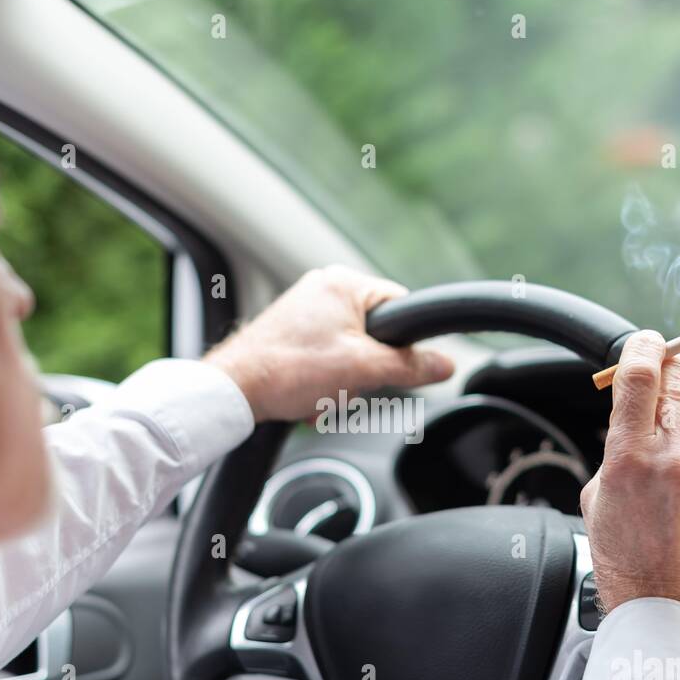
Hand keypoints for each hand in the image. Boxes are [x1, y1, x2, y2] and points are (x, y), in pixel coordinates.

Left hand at [204, 266, 454, 422]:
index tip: (397, 366)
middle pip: (376, 334)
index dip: (405, 343)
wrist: (234, 390)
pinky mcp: (290, 332)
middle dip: (367, 369)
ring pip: (351, 350)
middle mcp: (323, 288)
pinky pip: (327, 357)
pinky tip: (309, 396)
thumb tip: (445, 364)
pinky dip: (324, 381)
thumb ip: (410, 365)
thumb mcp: (363, 370)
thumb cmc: (288, 370)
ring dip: (344, 381)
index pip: (401, 307)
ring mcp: (304, 310)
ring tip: (323, 392)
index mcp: (344, 283)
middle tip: (348, 385)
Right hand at [579, 331, 679, 631]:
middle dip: (674, 365)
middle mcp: (675, 458)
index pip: (640, 377)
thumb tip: (631, 431)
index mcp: (628, 460)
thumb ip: (614, 458)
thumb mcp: (596, 505)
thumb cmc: (630, 568)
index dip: (643, 348)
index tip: (645, 342)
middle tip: (672, 355)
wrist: (674, 614)